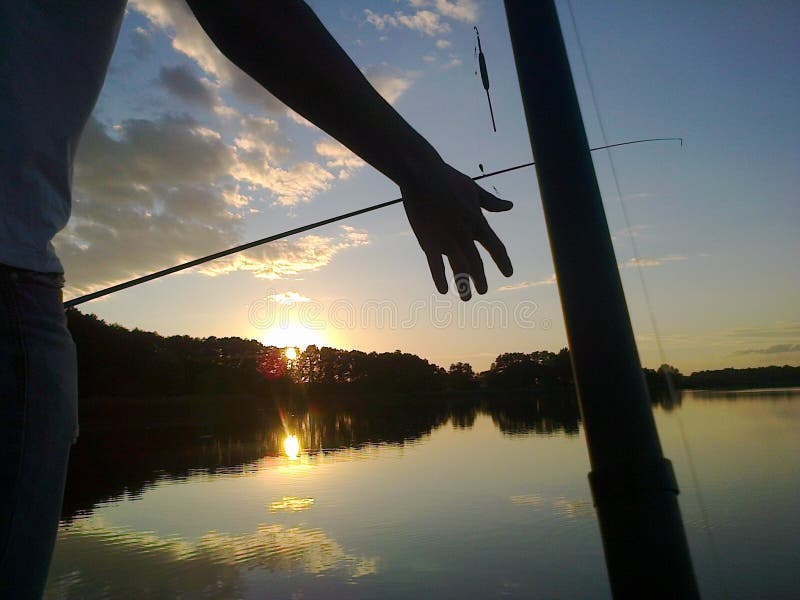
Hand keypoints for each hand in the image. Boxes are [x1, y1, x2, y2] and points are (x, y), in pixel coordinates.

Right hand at [401, 162, 513, 300]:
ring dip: (464, 286)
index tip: (509, 273)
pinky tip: (444, 290)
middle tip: (484, 290)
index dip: (503, 262)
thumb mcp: (474, 189)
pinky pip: (436, 266)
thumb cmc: (449, 179)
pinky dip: (440, 278)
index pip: (496, 248)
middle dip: (481, 279)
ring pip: (458, 270)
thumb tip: (509, 207)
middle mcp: (464, 235)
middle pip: (477, 264)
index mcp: (477, 222)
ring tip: (467, 298)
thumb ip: (491, 202)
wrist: (421, 176)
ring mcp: (446, 241)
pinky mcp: (428, 242)